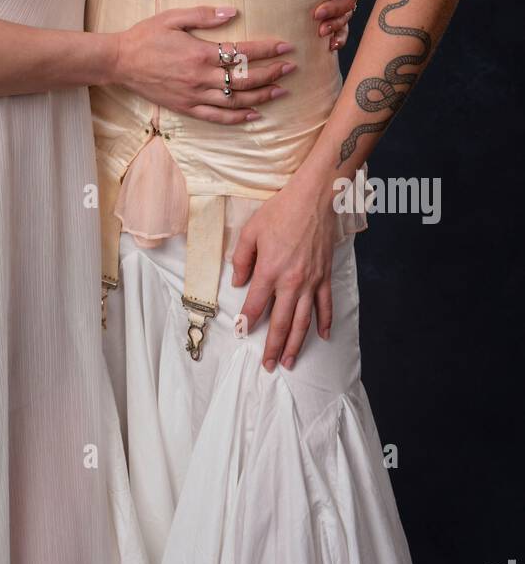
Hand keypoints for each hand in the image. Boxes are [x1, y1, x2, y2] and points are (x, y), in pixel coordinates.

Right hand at [113, 6, 297, 124]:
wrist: (120, 62)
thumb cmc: (146, 36)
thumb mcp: (173, 17)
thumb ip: (204, 15)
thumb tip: (233, 12)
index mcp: (200, 53)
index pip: (243, 52)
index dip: (267, 50)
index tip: (286, 46)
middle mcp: (200, 77)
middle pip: (245, 79)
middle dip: (272, 73)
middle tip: (290, 68)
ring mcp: (194, 95)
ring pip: (236, 100)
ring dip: (261, 96)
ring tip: (281, 91)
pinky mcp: (186, 107)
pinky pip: (217, 117)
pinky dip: (238, 118)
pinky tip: (254, 115)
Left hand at [230, 170, 335, 370]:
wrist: (314, 198)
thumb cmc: (281, 211)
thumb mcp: (251, 230)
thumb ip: (241, 259)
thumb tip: (238, 282)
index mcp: (269, 270)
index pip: (255, 305)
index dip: (246, 322)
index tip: (241, 334)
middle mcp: (291, 281)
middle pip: (280, 321)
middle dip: (272, 346)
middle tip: (268, 365)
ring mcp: (311, 281)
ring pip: (303, 320)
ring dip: (295, 343)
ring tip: (289, 360)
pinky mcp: (325, 276)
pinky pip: (325, 305)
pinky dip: (324, 322)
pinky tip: (322, 337)